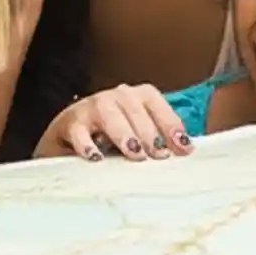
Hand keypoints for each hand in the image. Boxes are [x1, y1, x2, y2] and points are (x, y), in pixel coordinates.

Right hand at [35, 83, 192, 161]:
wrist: (70, 135)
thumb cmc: (112, 137)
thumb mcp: (139, 134)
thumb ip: (160, 139)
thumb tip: (186, 153)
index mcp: (137, 97)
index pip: (157, 104)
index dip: (171, 125)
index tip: (183, 148)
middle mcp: (116, 97)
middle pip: (135, 109)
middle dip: (149, 132)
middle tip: (159, 155)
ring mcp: (91, 107)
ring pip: (109, 114)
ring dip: (124, 133)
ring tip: (135, 153)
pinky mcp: (71, 123)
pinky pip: (79, 132)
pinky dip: (87, 144)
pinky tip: (96, 158)